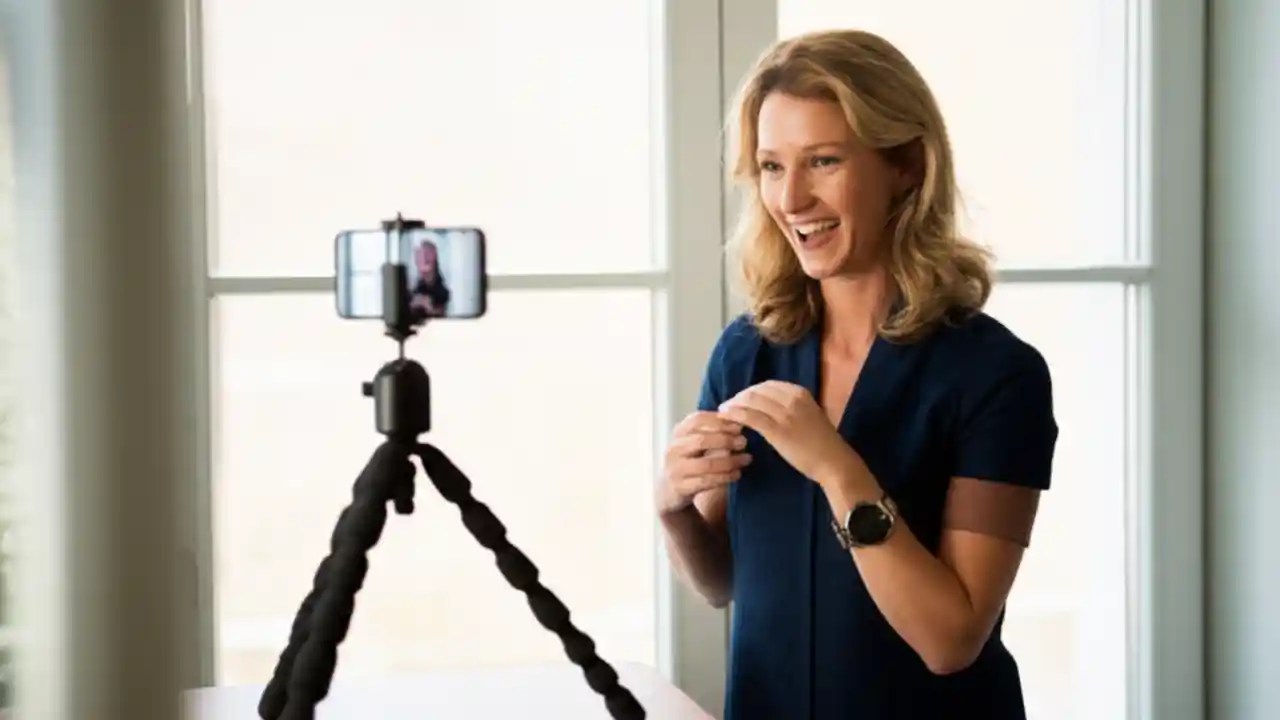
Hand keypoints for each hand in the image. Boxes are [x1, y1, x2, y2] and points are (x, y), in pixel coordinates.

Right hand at [656, 411, 751, 515]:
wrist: (669, 490)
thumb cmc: (690, 461)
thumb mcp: (696, 443)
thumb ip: (712, 432)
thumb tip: (740, 422)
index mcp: (679, 433)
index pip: (697, 420)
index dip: (719, 421)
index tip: (738, 425)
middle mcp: (674, 449)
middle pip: (700, 440)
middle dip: (725, 440)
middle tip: (743, 442)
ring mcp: (676, 469)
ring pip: (706, 464)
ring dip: (730, 461)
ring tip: (746, 459)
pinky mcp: (680, 487)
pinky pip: (707, 481)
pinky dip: (725, 477)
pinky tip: (737, 474)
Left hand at [717, 380, 856, 484]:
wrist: (834, 461)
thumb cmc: (823, 443)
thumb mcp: (809, 415)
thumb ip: (792, 407)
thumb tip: (769, 407)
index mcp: (800, 392)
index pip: (768, 385)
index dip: (751, 391)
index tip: (741, 399)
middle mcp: (791, 398)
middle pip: (757, 391)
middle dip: (739, 397)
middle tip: (728, 406)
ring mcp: (784, 413)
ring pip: (751, 401)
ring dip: (733, 405)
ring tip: (723, 412)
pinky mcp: (776, 430)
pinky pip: (750, 417)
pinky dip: (735, 415)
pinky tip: (726, 418)